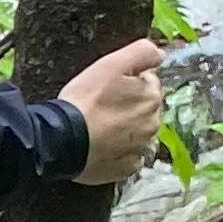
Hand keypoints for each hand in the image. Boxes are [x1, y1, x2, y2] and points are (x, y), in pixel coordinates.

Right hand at [61, 34, 168, 184]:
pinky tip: (104, 147)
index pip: (148, 83)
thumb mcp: (110, 64)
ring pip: (139, 134)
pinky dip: (121, 153)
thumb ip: (141, 52)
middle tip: (101, 108)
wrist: (62, 141)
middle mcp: (152, 124)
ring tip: (100, 129)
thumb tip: (160, 55)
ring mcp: (141, 148)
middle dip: (128, 107)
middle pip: (144, 110)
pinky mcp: (127, 168)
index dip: (128, 83)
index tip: (108, 88)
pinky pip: (130, 158)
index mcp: (151, 97)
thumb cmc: (84, 102)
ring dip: (126, 130)